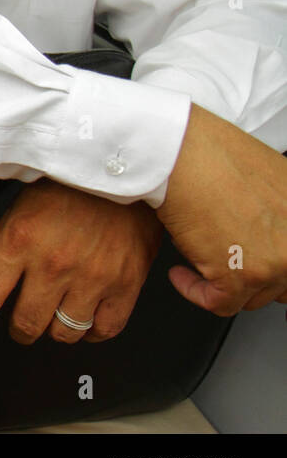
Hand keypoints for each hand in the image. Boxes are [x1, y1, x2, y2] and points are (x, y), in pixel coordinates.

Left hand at [0, 179, 162, 358]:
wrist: (124, 175)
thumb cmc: (68, 189)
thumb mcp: (20, 207)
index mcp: (20, 241)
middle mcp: (53, 263)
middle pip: (26, 323)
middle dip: (20, 329)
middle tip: (23, 320)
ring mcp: (91, 277)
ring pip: (64, 332)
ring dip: (55, 330)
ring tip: (56, 312)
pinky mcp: (126, 285)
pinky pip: (103, 330)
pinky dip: (91, 333)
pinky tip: (86, 319)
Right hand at [158, 103, 286, 314]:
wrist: (181, 154)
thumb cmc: (211, 153)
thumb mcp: (269, 178)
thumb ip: (279, 211)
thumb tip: (267, 227)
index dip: (270, 263)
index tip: (251, 262)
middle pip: (279, 285)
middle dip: (249, 276)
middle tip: (225, 263)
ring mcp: (277, 262)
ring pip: (250, 297)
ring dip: (220, 284)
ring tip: (198, 263)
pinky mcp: (242, 276)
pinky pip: (219, 303)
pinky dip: (195, 292)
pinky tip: (181, 274)